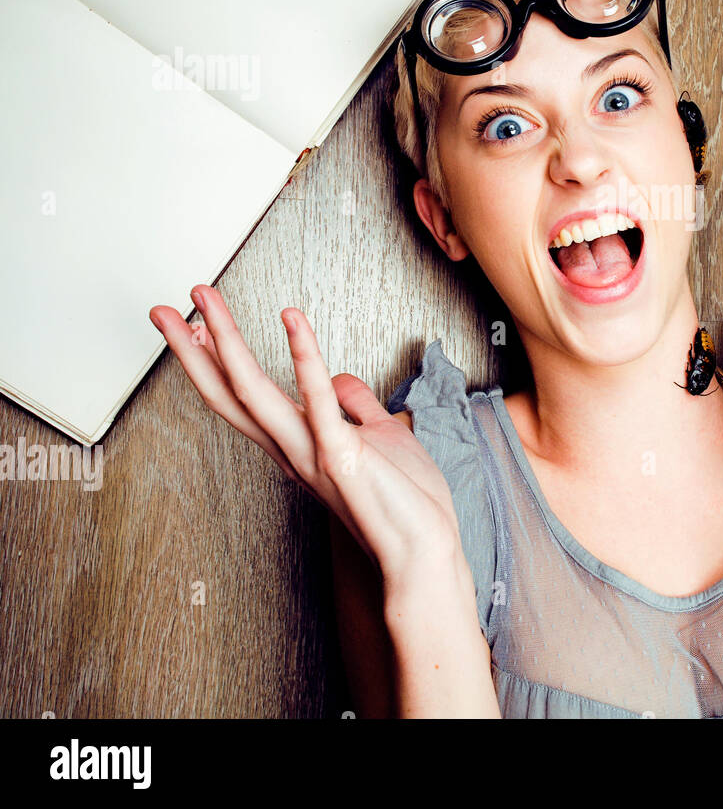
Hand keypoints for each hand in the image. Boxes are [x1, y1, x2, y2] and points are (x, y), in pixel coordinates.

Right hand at [149, 285, 464, 591]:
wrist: (424, 554)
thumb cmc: (407, 503)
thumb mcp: (381, 438)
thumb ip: (356, 407)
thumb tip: (340, 379)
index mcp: (299, 445)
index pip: (243, 397)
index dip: (214, 361)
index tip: (195, 324)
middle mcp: (294, 450)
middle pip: (229, 392)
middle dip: (194, 347)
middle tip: (165, 309)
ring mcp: (313, 454)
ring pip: (253, 392)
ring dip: (226, 341)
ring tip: (205, 301)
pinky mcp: (343, 456)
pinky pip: (319, 401)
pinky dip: (306, 358)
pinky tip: (293, 320)